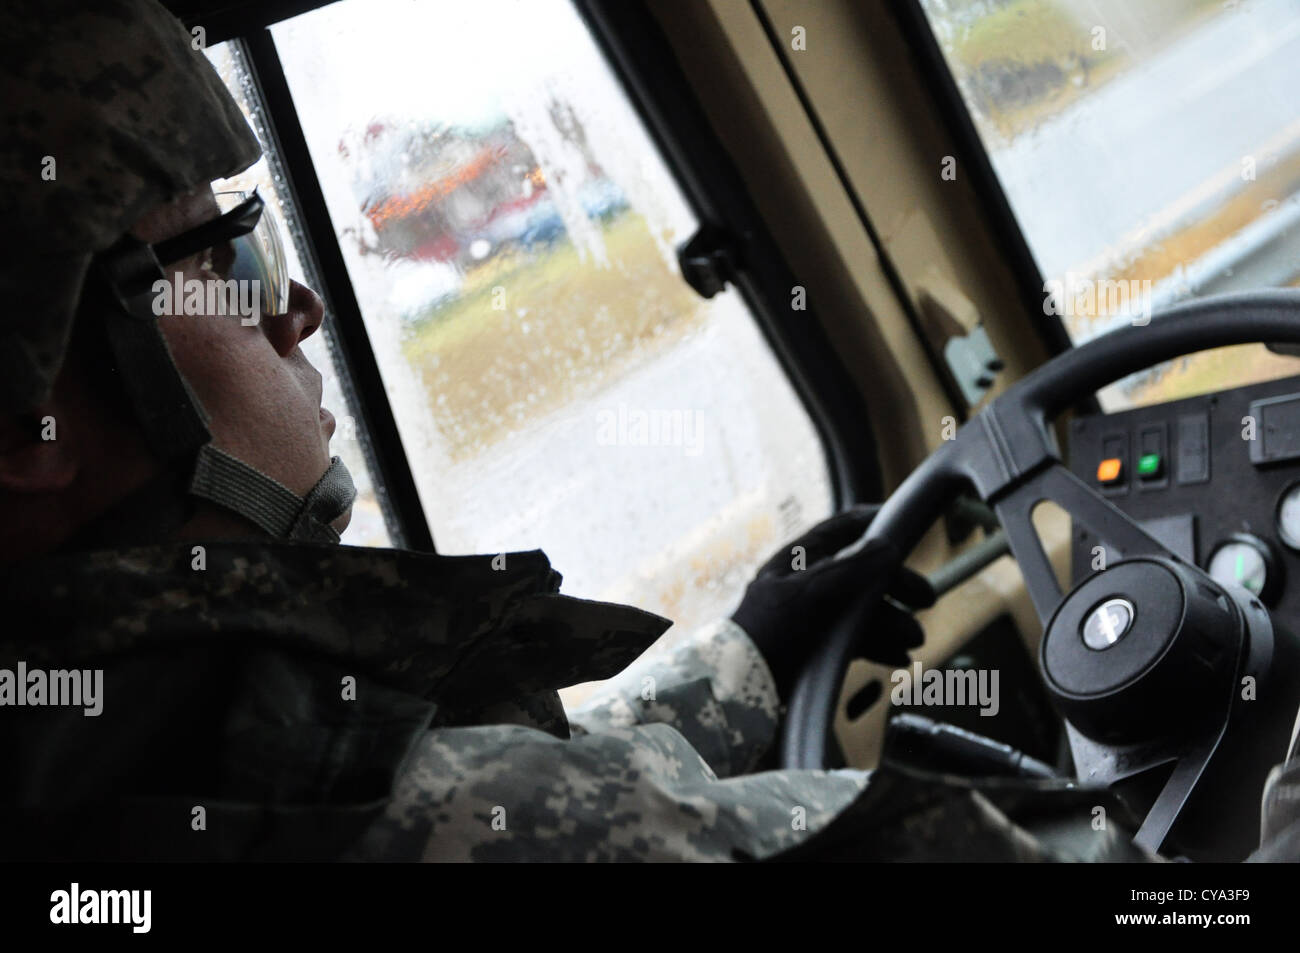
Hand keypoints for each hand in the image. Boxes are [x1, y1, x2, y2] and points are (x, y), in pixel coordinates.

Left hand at [732, 504, 933, 698]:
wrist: (738, 689)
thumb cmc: (764, 634)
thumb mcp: (808, 594)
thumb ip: (848, 569)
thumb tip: (886, 546)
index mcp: (798, 558)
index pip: (843, 529)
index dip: (877, 523)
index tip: (908, 525)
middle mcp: (806, 582)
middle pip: (862, 572)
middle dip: (896, 584)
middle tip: (926, 599)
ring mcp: (811, 615)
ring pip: (862, 609)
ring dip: (892, 621)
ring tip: (914, 638)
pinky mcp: (815, 646)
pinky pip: (855, 639)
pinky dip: (879, 645)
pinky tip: (898, 657)